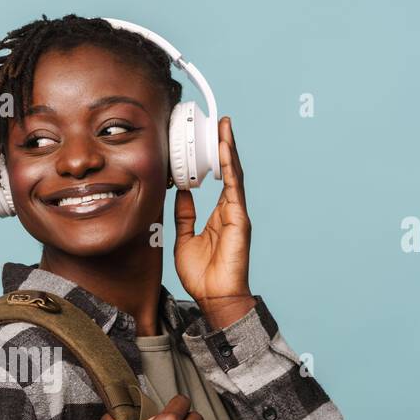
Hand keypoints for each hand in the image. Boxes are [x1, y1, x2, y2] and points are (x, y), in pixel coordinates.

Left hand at [171, 116, 256, 329]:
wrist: (215, 297)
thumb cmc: (203, 275)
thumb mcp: (185, 238)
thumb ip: (184, 215)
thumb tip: (180, 193)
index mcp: (218, 215)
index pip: (218, 179)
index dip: (214, 158)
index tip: (207, 139)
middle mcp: (230, 210)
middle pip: (229, 171)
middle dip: (224, 146)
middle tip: (220, 122)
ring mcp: (237, 214)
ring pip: (234, 175)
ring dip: (229, 149)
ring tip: (224, 126)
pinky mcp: (239, 220)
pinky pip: (234, 189)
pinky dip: (230, 168)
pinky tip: (224, 150)